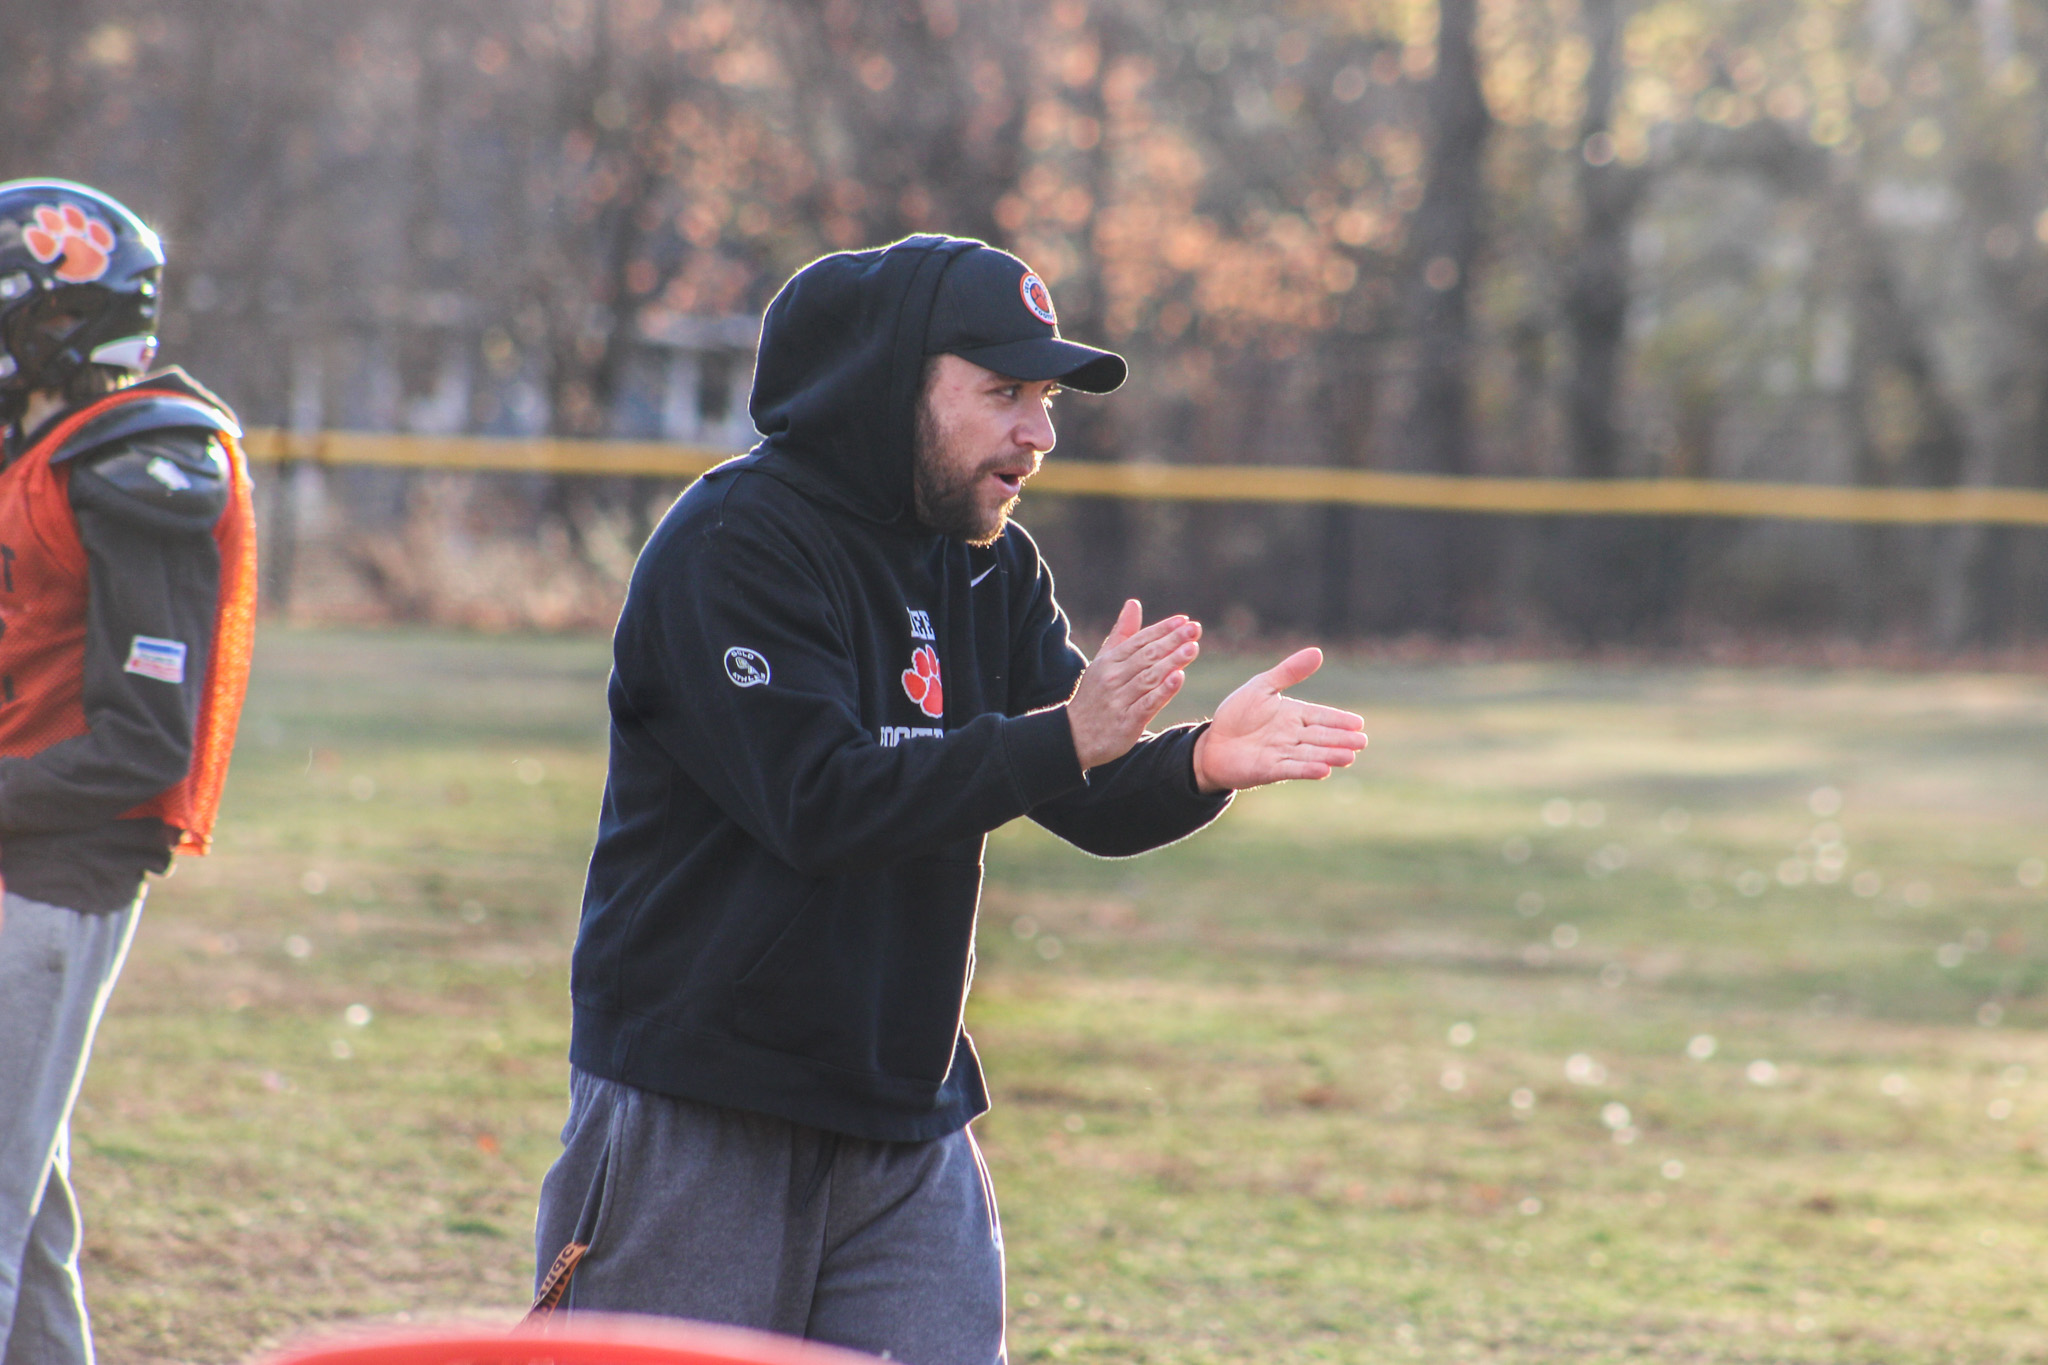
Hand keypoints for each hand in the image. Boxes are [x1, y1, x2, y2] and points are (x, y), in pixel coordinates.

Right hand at [1066, 599, 1200, 770]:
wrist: (1075, 736)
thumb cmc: (1094, 696)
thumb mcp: (1103, 662)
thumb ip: (1122, 634)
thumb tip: (1134, 603)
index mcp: (1109, 661)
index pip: (1140, 641)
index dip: (1163, 629)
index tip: (1184, 620)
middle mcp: (1113, 678)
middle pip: (1147, 656)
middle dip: (1172, 641)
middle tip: (1195, 629)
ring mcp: (1119, 700)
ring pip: (1149, 677)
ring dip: (1172, 661)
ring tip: (1192, 648)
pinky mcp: (1127, 722)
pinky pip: (1147, 704)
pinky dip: (1163, 691)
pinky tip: (1178, 678)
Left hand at [1191, 648, 1366, 792]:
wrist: (1211, 743)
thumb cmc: (1237, 715)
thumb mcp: (1262, 687)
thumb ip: (1289, 672)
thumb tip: (1318, 652)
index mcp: (1293, 715)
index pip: (1321, 717)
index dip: (1339, 720)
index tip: (1359, 723)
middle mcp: (1292, 736)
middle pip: (1321, 737)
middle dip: (1341, 740)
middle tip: (1362, 742)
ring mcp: (1282, 753)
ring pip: (1310, 754)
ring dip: (1329, 756)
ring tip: (1349, 757)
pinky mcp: (1269, 769)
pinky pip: (1291, 769)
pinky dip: (1307, 770)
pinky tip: (1324, 770)